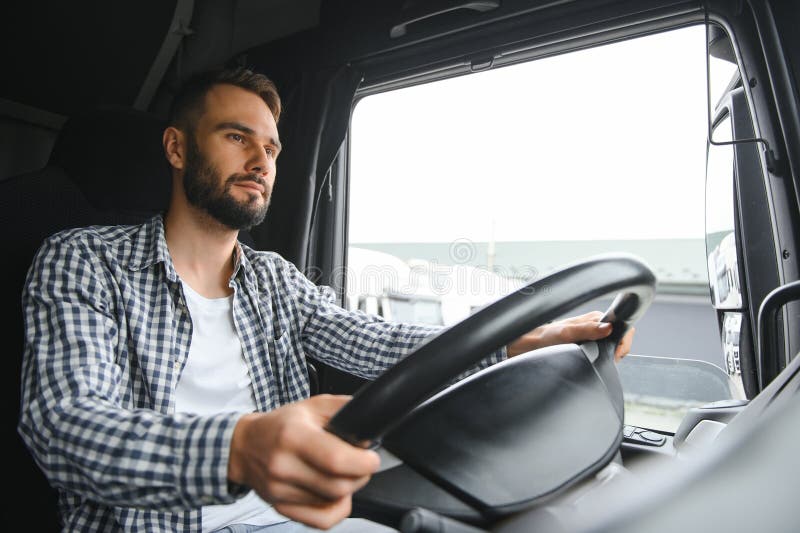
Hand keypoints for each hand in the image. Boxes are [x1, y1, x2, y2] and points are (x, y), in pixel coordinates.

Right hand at [228, 395, 380, 528]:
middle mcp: (284, 466)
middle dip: (360, 475)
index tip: (371, 457)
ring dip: (349, 489)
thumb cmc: (281, 425)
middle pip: (339, 486)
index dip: (363, 462)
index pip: (336, 459)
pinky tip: (335, 494)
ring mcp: (280, 490)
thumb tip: (368, 424)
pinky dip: (337, 509)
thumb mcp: (312, 405)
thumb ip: (343, 409)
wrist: (245, 446)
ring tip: (345, 473)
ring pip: (332, 502)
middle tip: (361, 464)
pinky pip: (321, 520)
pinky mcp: (282, 507)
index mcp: (293, 436)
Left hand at [506, 310, 634, 361]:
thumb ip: (587, 330)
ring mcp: (592, 337)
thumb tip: (608, 328)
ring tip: (594, 359)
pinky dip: (603, 359)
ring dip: (609, 356)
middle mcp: (595, 326)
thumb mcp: (566, 334)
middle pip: (620, 339)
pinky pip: (604, 353)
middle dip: (618, 350)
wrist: (530, 347)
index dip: (623, 341)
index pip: (623, 327)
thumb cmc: (545, 338)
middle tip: (605, 358)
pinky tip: (593, 362)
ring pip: (613, 347)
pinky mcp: (587, 346)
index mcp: (594, 319)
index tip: (615, 353)